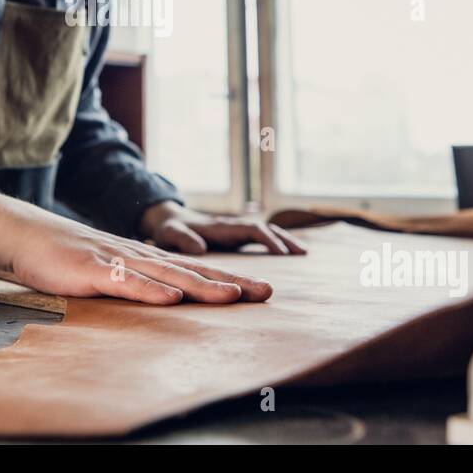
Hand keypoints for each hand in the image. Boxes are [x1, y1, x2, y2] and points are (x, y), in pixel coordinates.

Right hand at [0, 186, 272, 304]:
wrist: (21, 235)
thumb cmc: (62, 257)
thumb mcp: (106, 271)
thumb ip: (133, 283)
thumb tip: (163, 300)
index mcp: (142, 260)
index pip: (193, 272)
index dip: (229, 281)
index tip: (262, 291)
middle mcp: (136, 257)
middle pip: (191, 273)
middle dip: (231, 284)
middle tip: (268, 292)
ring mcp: (115, 261)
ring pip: (166, 277)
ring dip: (201, 287)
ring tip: (234, 297)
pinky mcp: (91, 270)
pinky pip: (125, 283)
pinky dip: (150, 291)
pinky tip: (172, 299)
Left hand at [138, 201, 306, 255]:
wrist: (168, 219)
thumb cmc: (169, 229)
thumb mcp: (170, 234)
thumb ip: (182, 239)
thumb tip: (200, 249)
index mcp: (220, 226)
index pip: (251, 229)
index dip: (268, 240)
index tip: (283, 254)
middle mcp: (232, 225)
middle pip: (264, 228)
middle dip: (284, 239)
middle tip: (303, 254)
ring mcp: (235, 230)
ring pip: (265, 231)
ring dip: (284, 239)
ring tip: (303, 253)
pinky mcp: (235, 236)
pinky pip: (259, 237)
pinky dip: (275, 242)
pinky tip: (287, 254)